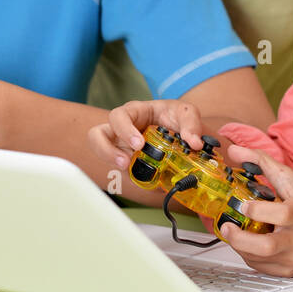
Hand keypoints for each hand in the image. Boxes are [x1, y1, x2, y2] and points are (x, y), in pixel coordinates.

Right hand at [87, 99, 208, 169]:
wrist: (180, 131)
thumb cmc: (176, 117)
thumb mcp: (186, 114)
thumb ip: (191, 124)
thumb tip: (195, 143)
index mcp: (134, 112)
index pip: (119, 116)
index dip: (124, 130)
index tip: (138, 144)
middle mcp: (122, 128)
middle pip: (97, 135)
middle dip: (107, 150)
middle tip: (126, 162)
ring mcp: (121, 145)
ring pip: (101, 152)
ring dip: (111, 163)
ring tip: (127, 170)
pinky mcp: (126, 161)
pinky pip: (119, 169)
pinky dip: (129, 176)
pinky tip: (146, 180)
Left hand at [218, 146, 292, 276]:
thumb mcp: (290, 178)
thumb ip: (261, 162)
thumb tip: (235, 150)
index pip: (279, 214)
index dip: (256, 210)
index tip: (243, 205)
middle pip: (267, 246)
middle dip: (240, 238)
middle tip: (227, 227)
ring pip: (259, 260)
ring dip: (240, 246)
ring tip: (234, 233)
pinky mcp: (289, 270)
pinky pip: (261, 268)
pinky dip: (249, 256)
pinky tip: (247, 244)